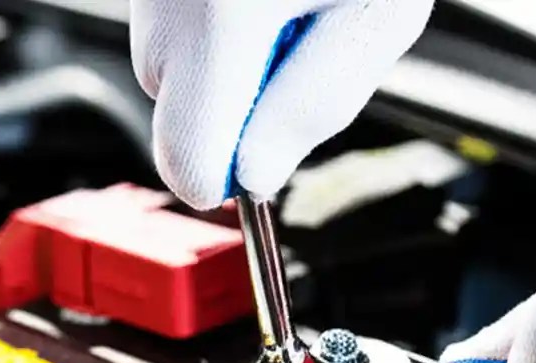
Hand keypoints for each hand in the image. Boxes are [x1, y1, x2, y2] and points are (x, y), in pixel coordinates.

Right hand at [130, 0, 433, 208]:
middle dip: (224, 95)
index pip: (186, 159)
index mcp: (226, 15)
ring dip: (213, 47)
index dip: (225, 173)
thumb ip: (314, 105)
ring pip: (159, 47)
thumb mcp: (376, 17)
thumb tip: (257, 173)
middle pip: (167, 98)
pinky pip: (160, 1)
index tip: (256, 160)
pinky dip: (202, 5)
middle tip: (295, 42)